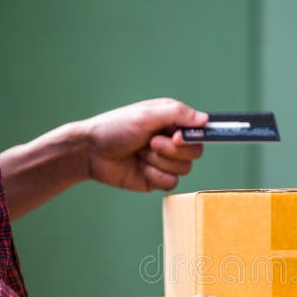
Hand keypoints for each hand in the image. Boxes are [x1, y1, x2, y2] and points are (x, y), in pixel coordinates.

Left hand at [83, 98, 206, 191]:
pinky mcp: (158, 179)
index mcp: (172, 122)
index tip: (177, 137)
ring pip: (184, 169)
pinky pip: (171, 182)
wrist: (92, 152)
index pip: (200, 130)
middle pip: (195, 152)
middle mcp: (172, 142)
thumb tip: (205, 120)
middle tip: (150, 142)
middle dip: (171, 150)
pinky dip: (154, 175)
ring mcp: (166, 162)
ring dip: (159, 161)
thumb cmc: (116, 128)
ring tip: (140, 153)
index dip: (193, 136)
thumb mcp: (147, 115)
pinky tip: (139, 167)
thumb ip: (178, 114)